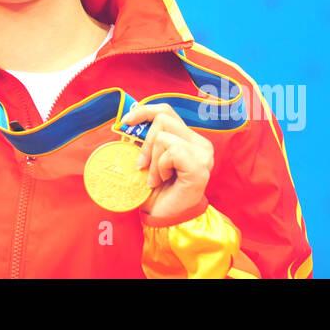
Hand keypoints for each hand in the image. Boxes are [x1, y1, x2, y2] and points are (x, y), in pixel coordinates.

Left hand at [122, 102, 214, 225]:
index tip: (126, 122)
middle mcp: (201, 144)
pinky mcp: (199, 167)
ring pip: (163, 136)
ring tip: (156, 178)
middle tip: (143, 166)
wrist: (165, 219)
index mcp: (190, 139)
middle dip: (145, 142)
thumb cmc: (157, 190)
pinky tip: (163, 180)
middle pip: (163, 118)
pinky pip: (171, 151)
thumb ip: (145, 139)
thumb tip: (128, 121)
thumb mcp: (148, 158)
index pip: (167, 111)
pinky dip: (160, 166)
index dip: (144, 111)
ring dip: (153, 159)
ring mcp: (204, 155)